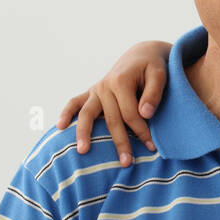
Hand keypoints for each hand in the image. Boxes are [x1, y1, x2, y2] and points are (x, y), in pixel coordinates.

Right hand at [55, 41, 172, 163]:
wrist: (140, 56)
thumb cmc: (152, 68)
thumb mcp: (159, 74)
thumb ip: (153, 94)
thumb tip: (145, 113)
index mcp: (122, 81)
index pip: (131, 113)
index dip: (142, 131)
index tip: (152, 146)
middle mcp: (105, 86)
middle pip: (111, 119)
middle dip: (120, 142)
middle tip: (126, 163)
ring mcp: (96, 90)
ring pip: (87, 114)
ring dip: (84, 133)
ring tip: (83, 151)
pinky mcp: (91, 93)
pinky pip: (75, 103)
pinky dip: (66, 113)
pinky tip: (60, 127)